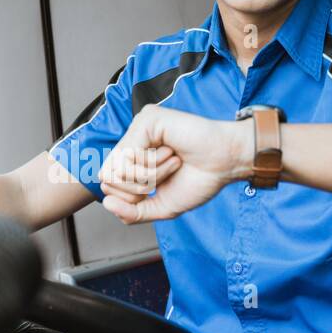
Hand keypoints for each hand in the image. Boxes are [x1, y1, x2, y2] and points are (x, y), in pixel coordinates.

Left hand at [100, 105, 253, 223]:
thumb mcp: (161, 206)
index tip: (158, 187)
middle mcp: (132, 140)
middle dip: (139, 187)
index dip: (130, 198)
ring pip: (119, 168)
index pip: (107, 184)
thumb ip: (132, 212)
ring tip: (173, 161)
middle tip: (167, 173)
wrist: (225, 164)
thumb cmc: (199, 180)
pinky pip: (130, 155)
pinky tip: (172, 152)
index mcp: (133, 157)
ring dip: (151, 175)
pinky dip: (153, 164)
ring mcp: (138, 127)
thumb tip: (106, 203)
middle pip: (109, 178)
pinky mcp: (146, 120)